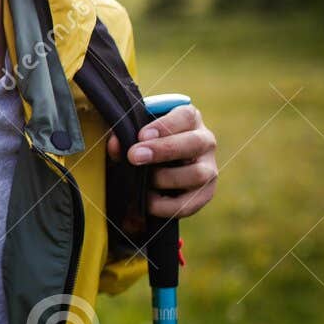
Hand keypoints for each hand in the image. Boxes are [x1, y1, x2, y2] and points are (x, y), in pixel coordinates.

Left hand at [106, 103, 217, 219]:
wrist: (152, 171)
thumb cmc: (144, 144)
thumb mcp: (135, 136)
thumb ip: (125, 137)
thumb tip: (115, 146)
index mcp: (190, 120)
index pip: (186, 116)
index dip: (164, 126)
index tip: (141, 135)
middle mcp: (205, 142)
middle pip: (195, 143)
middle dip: (164, 150)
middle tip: (134, 156)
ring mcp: (209, 169)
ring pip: (198, 174)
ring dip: (165, 178)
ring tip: (142, 182)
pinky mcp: (203, 195)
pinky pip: (189, 204)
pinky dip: (165, 206)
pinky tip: (147, 203)